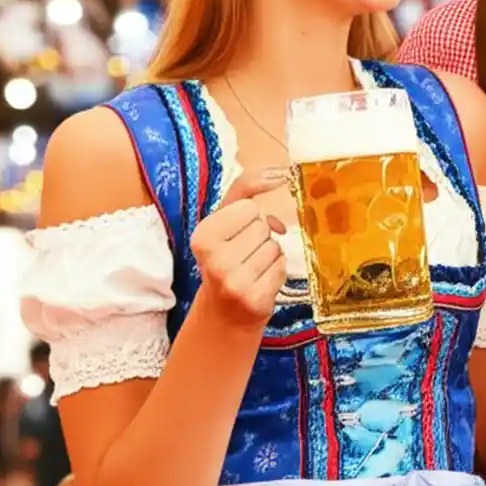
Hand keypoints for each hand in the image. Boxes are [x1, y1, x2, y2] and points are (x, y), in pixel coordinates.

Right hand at [190, 169, 288, 329]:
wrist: (223, 312)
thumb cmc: (226, 258)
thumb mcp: (224, 221)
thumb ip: (245, 189)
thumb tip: (280, 172)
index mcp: (202, 236)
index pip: (249, 208)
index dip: (249, 220)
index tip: (235, 236)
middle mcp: (214, 259)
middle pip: (264, 228)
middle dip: (261, 238)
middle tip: (244, 255)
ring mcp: (235, 282)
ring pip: (275, 248)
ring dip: (270, 256)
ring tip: (252, 269)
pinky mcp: (255, 300)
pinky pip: (282, 268)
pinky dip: (277, 272)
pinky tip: (260, 282)